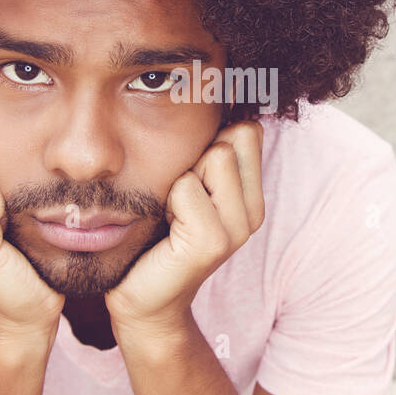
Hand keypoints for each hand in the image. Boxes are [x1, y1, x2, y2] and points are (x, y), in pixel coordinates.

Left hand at [106, 120, 265, 338]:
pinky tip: (164, 229)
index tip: (188, 178)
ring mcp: (237, 229)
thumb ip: (203, 153)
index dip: (210, 141)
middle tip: (176, 200)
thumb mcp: (183, 187)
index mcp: (249, 195)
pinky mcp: (212, 243)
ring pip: (215, 157)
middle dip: (194, 158)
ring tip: (171, 213)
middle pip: (232, 137)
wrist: (143, 301)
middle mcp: (252, 211)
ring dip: (179, 179)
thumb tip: (210, 93)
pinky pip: (187, 188)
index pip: (247, 130)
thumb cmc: (154, 238)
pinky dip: (167, 201)